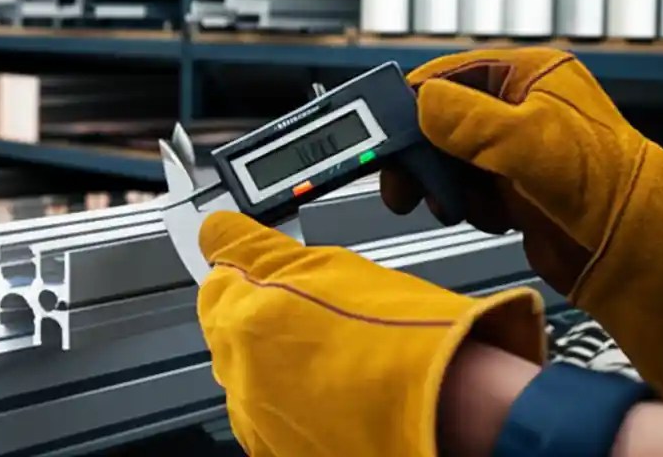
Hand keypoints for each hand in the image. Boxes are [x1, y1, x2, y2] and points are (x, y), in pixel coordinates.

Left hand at [196, 210, 543, 456]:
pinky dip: (294, 406)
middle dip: (263, 319)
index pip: (217, 282)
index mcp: (242, 322)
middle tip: (319, 315)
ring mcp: (259, 423)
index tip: (273, 272)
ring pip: (251, 379)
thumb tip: (216, 230)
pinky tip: (336, 393)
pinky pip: (273, 420)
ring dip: (277, 365)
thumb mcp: (331, 266)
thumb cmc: (402, 343)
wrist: (447, 415)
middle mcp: (239, 378)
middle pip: (230, 333)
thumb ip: (260, 249)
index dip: (249, 271)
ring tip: (337, 358)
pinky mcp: (281, 454)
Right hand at [379, 47, 662, 400]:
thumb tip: (420, 104)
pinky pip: (473, 189)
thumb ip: (465, 120)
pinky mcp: (521, 189)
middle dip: (424, 154)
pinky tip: (490, 218)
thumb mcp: (525, 142)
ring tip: (455, 205)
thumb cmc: (605, 185)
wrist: (641, 249)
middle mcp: (524, 107)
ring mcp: (522, 150)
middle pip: (445, 120)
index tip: (384, 131)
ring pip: (454, 158)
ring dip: (447, 185)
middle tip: (401, 182)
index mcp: (531, 75)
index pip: (452, 75)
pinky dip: (470, 206)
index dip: (415, 103)